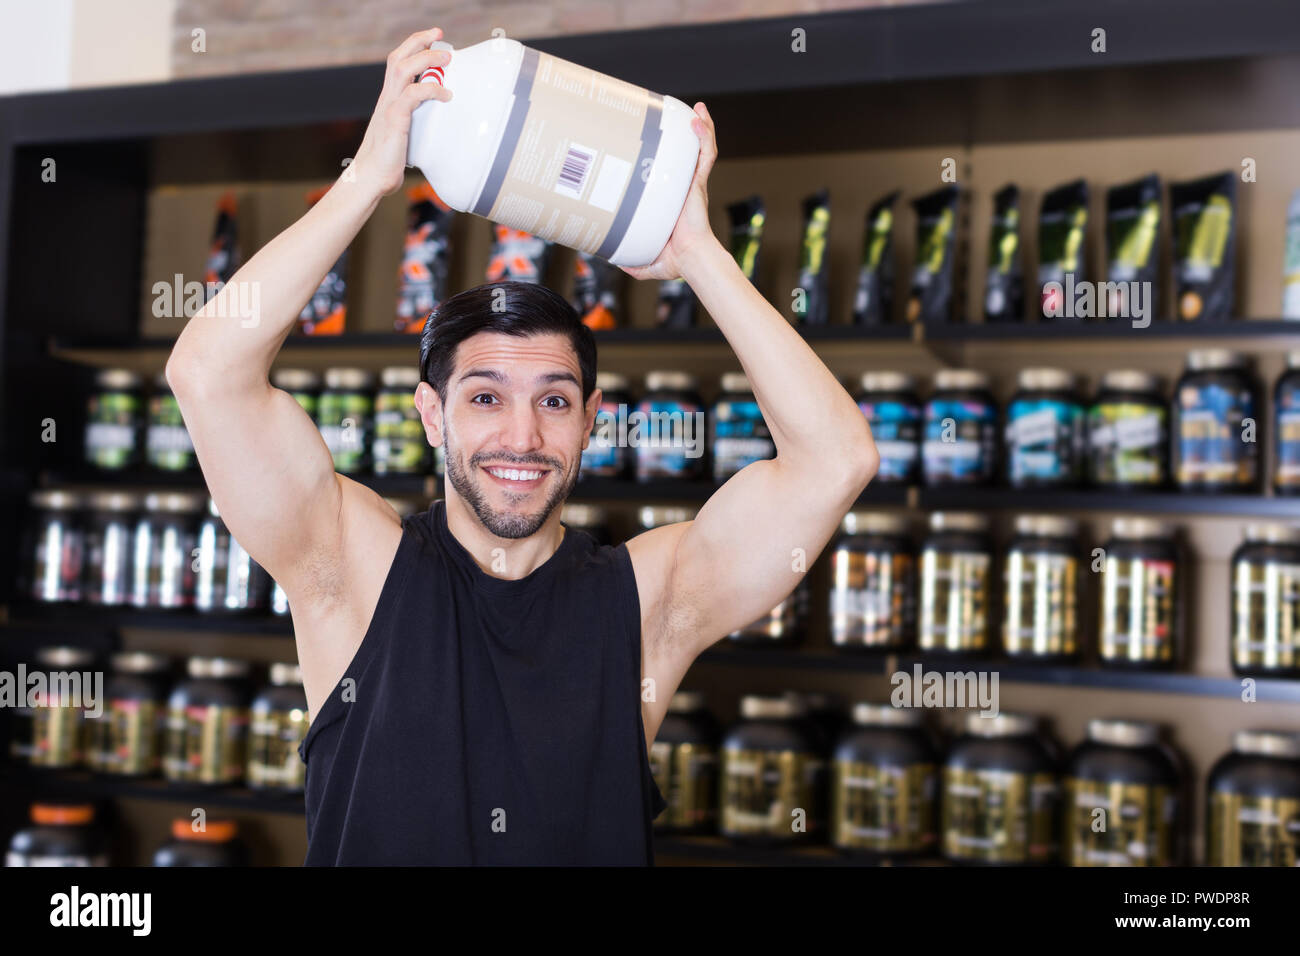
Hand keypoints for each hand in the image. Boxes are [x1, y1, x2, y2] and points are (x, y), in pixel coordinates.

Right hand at [347, 27, 453, 199]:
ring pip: (403, 69)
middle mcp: (386, 99)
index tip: (432, 38)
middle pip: (397, 58)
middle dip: (418, 41)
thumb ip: (415, 128)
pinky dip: (431, 89)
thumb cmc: (387, 164)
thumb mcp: (403, 139)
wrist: (369, 180)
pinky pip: (412, 95)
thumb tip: (436, 133)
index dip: (412, 47)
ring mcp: (388, 108)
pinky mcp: (394, 121)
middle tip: (439, 34)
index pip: (396, 64)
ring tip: (447, 57)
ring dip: (426, 58)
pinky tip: (446, 93)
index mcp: (388, 100)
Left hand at [619, 102, 719, 281]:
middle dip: (688, 134)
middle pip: (688, 154)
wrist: (691, 258)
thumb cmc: (678, 260)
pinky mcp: (698, 183)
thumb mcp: (649, 260)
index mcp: (675, 200)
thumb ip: (633, 261)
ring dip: (701, 127)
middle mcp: (684, 187)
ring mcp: (693, 183)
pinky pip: (705, 154)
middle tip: (680, 115)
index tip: (660, 142)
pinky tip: (696, 120)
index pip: (674, 172)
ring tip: (696, 109)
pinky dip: (703, 135)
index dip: (671, 157)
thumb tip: (615, 260)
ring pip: (701, 149)